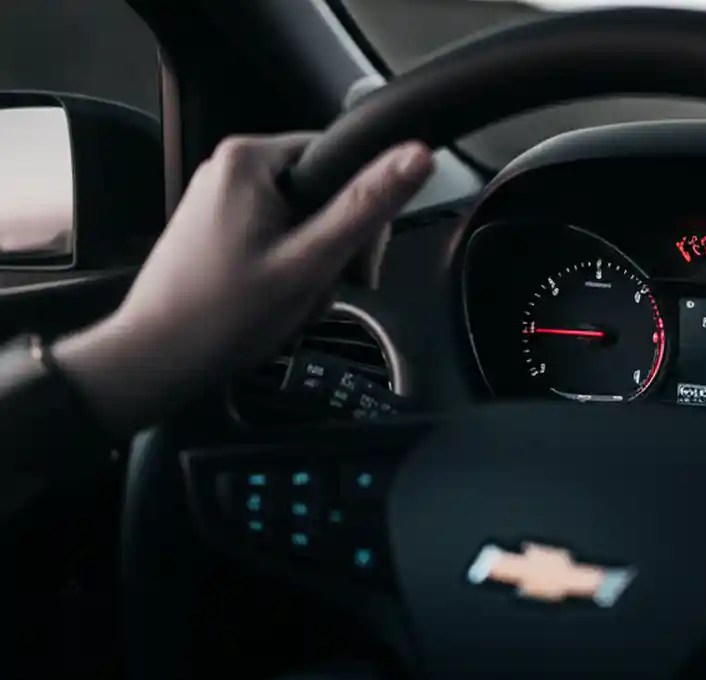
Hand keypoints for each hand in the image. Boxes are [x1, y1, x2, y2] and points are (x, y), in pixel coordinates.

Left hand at [52, 133, 433, 433]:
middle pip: (324, 189)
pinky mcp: (217, 227)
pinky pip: (278, 234)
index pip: (342, 157)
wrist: (154, 363)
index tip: (358, 259)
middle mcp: (231, 168)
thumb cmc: (224, 317)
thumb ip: (366, 207)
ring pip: (304, 218)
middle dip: (338, 242)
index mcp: (250, 159)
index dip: (364, 208)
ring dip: (316, 262)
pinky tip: (280, 298)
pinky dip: (290, 267)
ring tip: (297, 299)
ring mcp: (221, 198)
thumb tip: (417, 157)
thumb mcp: (311, 262)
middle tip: (326, 286)